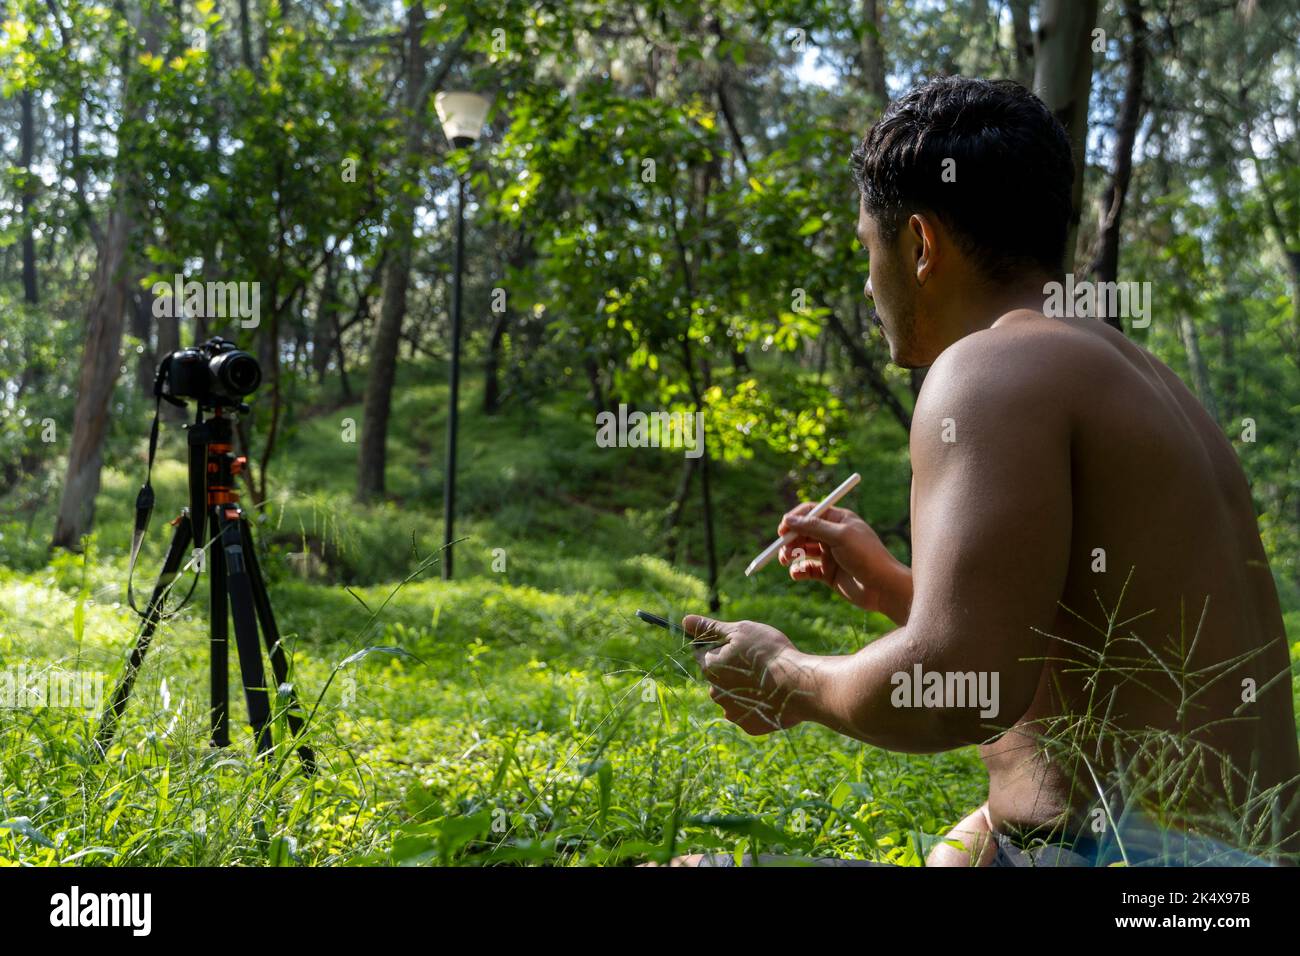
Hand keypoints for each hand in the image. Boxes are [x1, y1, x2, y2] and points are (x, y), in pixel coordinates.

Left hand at [682, 616, 813, 734]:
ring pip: (733, 695)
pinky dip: (757, 704)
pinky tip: (772, 696)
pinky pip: (749, 711)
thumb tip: (686, 621)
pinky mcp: (749, 726)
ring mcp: (732, 712)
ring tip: (767, 679)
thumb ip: (710, 628)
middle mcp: (715, 692)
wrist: (797, 686)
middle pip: (718, 676)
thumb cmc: (768, 654)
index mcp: (710, 667)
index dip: (721, 645)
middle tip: (757, 662)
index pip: (703, 652)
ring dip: (744, 687)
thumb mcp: (739, 631)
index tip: (740, 645)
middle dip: (733, 668)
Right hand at [777, 503, 911, 622]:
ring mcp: (830, 555)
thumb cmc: (867, 557)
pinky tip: (797, 574)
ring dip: (790, 554)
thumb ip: (813, 527)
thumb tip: (788, 519)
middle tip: (782, 549)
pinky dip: (798, 571)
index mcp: (839, 520)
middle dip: (790, 539)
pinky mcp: (827, 573)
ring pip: (802, 550)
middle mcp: (833, 535)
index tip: (782, 530)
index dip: (795, 519)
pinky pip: (806, 569)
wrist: (883, 588)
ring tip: (786, 561)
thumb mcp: (840, 537)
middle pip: (803, 531)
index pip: (811, 512)